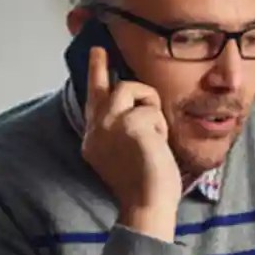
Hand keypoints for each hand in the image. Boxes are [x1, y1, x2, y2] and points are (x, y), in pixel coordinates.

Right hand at [81, 47, 180, 240]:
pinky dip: (161, 126)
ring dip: (149, 104)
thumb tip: (137, 108)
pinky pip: (151, 109)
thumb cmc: (146, 186)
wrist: (148, 206)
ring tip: (156, 131)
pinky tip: (159, 146)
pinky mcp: (128, 124)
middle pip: (100, 89)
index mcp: (94, 141)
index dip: (96, 83)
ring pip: (129, 89)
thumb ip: (125, 131)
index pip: (93, 105)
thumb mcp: (128, 155)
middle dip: (98, 66)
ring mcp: (109, 125)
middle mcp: (96, 131)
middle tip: (98, 48)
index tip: (96, 61)